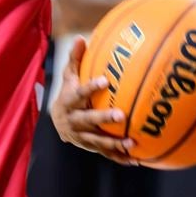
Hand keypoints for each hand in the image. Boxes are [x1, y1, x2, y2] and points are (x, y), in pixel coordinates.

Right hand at [49, 37, 138, 165]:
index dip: (91, 88)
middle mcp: (73, 121)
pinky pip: (106, 153)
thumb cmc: (69, 92)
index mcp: (69, 102)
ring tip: (132, 143)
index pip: (79, 94)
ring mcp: (82, 137)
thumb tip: (81, 37)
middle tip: (122, 115)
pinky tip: (137, 159)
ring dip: (114, 143)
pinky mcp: (91, 147)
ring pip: (98, 141)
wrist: (58, 122)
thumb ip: (76, 58)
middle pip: (88, 120)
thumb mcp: (69, 75)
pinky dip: (120, 157)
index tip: (105, 80)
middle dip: (104, 119)